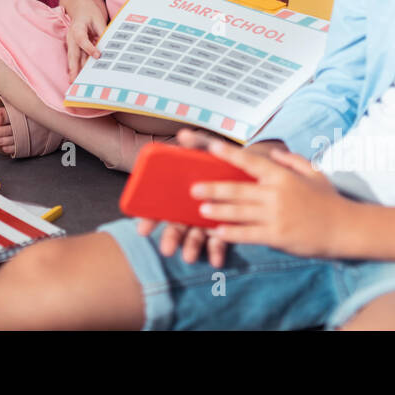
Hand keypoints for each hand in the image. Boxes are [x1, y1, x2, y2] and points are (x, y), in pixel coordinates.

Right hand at [65, 1, 108, 80]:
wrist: (80, 7)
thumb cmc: (89, 12)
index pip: (82, 39)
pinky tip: (78, 78)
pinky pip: (76, 59)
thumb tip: (110, 45)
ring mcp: (72, 43)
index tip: (98, 56)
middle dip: (73, 67)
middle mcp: (72, 37)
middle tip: (74, 80)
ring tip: (74, 83)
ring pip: (73, 59)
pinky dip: (77, 68)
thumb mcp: (98, 18)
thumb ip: (102, 31)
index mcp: (77, 28)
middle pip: (72, 53)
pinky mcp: (75, 48)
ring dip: (74, 71)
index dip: (89, 48)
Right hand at [134, 128, 230, 266]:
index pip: (159, 208)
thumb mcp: (210, 150)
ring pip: (195, 237)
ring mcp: (206, 221)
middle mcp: (190, 210)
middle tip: (167, 249)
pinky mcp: (224, 229)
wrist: (253, 170)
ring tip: (189, 257)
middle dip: (170, 238)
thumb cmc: (223, 161)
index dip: (149, 219)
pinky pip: (219, 242)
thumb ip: (197, 143)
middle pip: (176, 226)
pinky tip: (218, 260)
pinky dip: (217, 252)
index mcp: (179, 194)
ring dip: (191, 248)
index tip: (142, 229)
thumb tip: (183, 134)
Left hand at [192, 136, 351, 257]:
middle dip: (213, 189)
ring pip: (239, 213)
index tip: (211, 147)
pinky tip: (218, 232)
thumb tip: (272, 152)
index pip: (251, 162)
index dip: (229, 154)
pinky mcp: (277, 236)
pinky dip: (232, 233)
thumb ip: (291, 160)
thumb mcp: (314, 173)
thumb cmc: (329, 200)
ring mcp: (276, 216)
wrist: (346, 228)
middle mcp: (276, 194)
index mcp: (283, 176)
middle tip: (193, 188)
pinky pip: (249, 234)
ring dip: (218, 211)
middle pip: (238, 190)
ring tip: (199, 210)